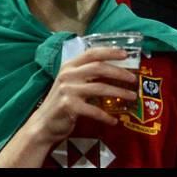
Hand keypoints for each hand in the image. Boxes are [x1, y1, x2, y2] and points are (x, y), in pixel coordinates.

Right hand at [24, 48, 138, 145]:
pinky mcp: (69, 106)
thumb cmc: (60, 103)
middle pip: (99, 68)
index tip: (126, 54)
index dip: (110, 52)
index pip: (92, 53)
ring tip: (131, 97)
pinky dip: (106, 116)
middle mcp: (68, 74)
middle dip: (119, 72)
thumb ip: (85, 75)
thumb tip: (114, 72)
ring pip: (100, 88)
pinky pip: (94, 110)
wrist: (43, 124)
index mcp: (69, 66)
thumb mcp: (70, 83)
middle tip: (133, 79)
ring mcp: (68, 90)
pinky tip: (113, 120)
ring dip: (119, 92)